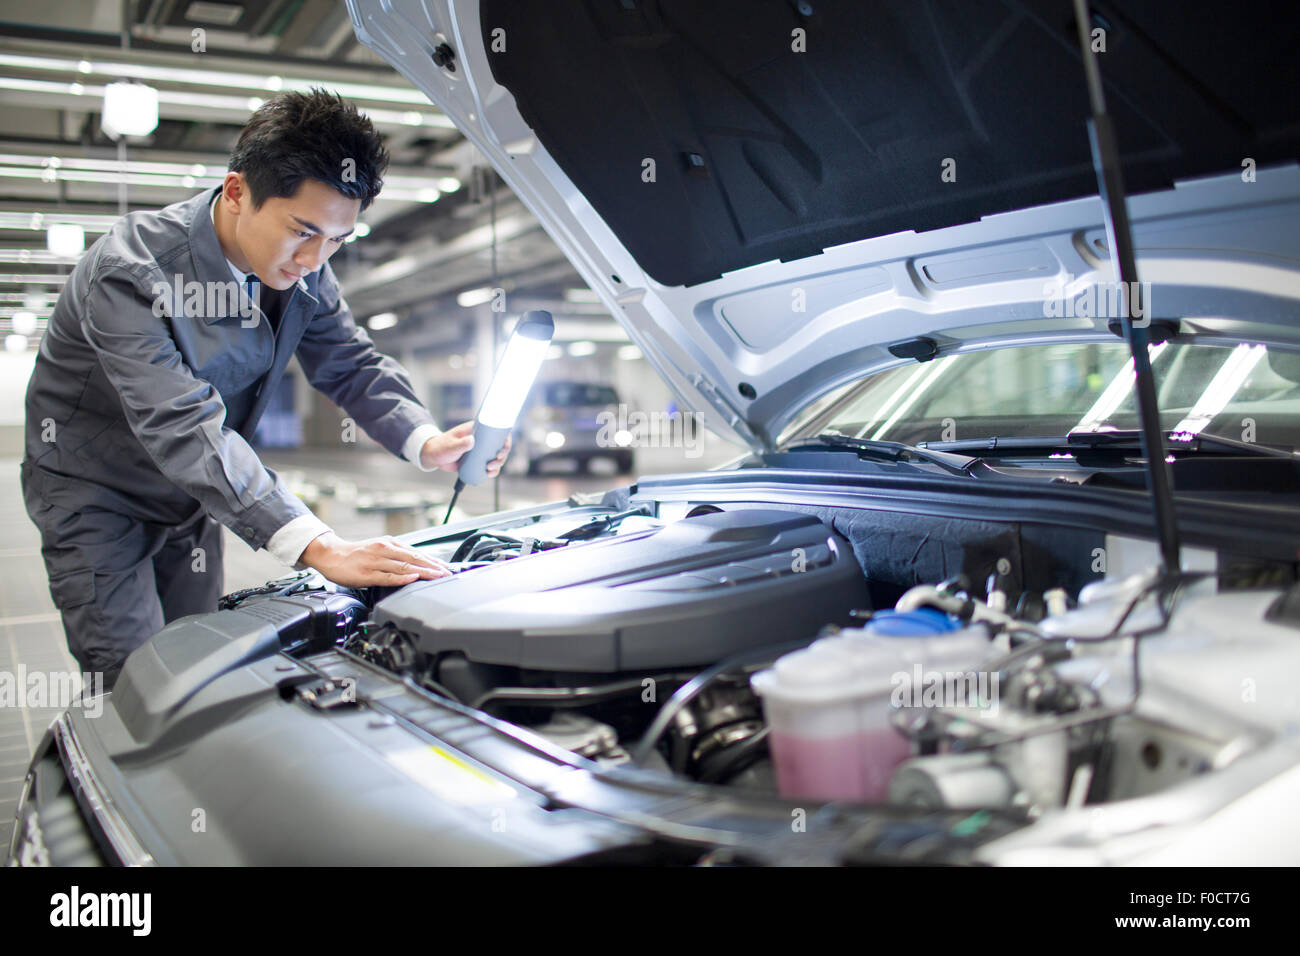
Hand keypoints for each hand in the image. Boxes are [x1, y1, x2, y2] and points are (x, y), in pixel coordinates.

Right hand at [300, 532, 450, 586]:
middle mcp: (385, 550)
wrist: (331, 555)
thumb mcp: (380, 548)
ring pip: (404, 566)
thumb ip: (397, 555)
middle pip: (414, 559)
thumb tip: (417, 564)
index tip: (447, 567)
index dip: (433, 560)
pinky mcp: (368, 573)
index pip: (417, 552)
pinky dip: (401, 577)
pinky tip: (412, 578)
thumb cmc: (357, 554)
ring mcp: (376, 561)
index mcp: (390, 543)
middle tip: (447, 573)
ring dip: (423, 572)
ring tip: (436, 576)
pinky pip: (387, 576)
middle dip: (433, 566)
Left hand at [419, 422, 511, 477]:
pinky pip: (489, 466)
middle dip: (502, 456)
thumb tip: (472, 441)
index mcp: (477, 430)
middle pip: (500, 446)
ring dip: (498, 465)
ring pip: (496, 457)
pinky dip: (492, 471)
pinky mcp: (477, 461)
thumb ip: (461, 443)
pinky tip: (489, 474)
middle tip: (494, 462)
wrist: (433, 456)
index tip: (502, 450)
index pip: (497, 431)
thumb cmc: (441, 446)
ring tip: (489, 470)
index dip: (505, 440)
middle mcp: (481, 440)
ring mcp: (480, 451)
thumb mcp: (451, 444)